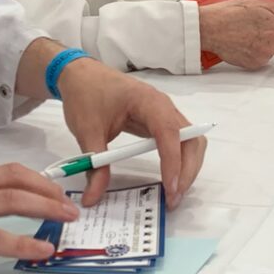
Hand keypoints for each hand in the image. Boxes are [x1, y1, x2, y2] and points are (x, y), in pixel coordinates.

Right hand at [0, 163, 78, 273]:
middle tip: (69, 203)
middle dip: (47, 189)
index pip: (1, 172)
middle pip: (14, 179)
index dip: (31, 179)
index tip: (50, 189)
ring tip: (68, 220)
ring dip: (45, 209)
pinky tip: (41, 251)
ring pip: (12, 201)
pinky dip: (23, 243)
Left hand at [55, 58, 206, 208]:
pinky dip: (181, 162)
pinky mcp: (161, 122)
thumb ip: (95, 165)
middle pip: (191, 139)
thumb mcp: (87, 131)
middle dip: (188, 171)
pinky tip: (169, 179)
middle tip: (173, 199)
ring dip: (188, 168)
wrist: (81, 75)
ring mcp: (165, 114)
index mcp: (148, 102)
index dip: (173, 161)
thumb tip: (93, 198)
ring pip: (191, 142)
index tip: (169, 188)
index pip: (170, 132)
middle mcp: (164, 107)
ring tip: (173, 194)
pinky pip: (181, 143)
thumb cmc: (86, 95)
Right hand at [199, 0, 273, 69]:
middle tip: (269, 25)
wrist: (209, 28)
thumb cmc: (231, 13)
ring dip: (271, 44)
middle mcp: (272, 47)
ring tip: (254, 31)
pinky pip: (262, 59)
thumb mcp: (262, 5)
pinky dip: (258, 51)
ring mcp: (262, 58)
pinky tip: (246, 40)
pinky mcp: (251, 64)